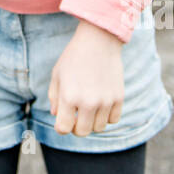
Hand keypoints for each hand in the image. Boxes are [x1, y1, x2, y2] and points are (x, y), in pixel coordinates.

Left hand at [48, 18, 124, 135]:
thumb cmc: (73, 57)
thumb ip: (54, 97)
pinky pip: (113, 119)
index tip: (63, 118)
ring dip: (92, 121)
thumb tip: (56, 115)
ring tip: (89, 106)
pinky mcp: (119, 98)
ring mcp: (105, 101)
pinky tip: (101, 103)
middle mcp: (88, 102)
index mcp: (69, 97)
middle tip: (76, 115)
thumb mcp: (57, 74)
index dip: (61, 126)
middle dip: (76, 127)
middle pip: (82, 132)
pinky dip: (107, 115)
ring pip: (98, 128)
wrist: (98, 41)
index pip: (63, 129)